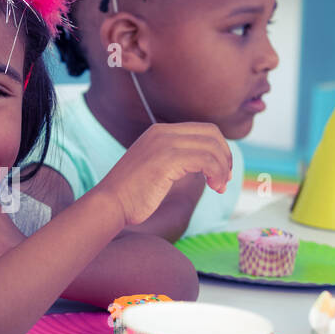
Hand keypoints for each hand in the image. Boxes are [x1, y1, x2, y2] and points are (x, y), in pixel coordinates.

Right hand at [94, 122, 231, 226]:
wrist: (110, 204)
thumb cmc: (131, 195)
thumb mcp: (153, 168)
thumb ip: (174, 160)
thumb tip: (202, 164)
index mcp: (158, 132)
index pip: (203, 129)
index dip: (219, 149)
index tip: (221, 172)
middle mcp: (162, 132)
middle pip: (211, 133)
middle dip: (224, 156)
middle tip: (224, 180)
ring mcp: (164, 144)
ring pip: (212, 147)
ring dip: (222, 168)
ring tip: (219, 187)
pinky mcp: (168, 159)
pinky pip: (206, 160)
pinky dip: (217, 173)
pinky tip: (214, 188)